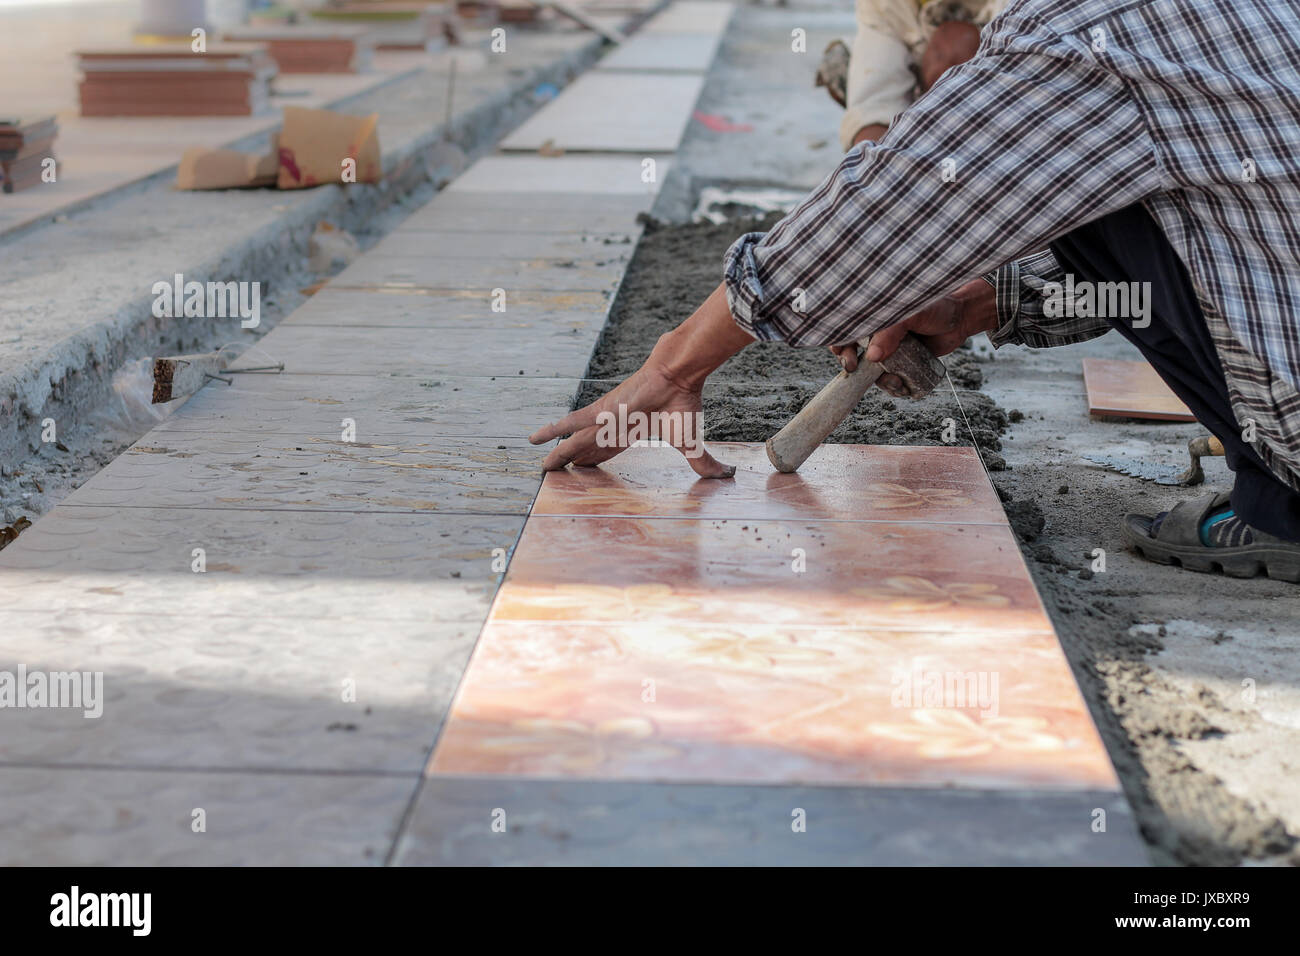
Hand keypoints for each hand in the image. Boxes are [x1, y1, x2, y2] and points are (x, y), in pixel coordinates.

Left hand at [529, 283, 752, 476]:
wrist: (678, 376)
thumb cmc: (683, 403)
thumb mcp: (690, 442)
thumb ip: (703, 462)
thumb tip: (727, 477)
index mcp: (630, 432)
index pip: (608, 451)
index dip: (596, 462)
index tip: (585, 471)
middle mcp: (611, 426)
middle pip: (587, 450)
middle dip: (573, 463)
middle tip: (558, 474)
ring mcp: (602, 419)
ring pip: (574, 443)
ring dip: (558, 456)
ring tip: (542, 468)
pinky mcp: (598, 412)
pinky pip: (569, 425)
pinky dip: (552, 432)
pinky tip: (532, 441)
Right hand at [828, 278, 996, 395]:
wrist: (961, 319)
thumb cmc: (936, 307)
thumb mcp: (911, 314)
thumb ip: (890, 332)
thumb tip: (871, 357)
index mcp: (874, 317)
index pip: (846, 329)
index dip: (839, 343)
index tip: (843, 354)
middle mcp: (877, 334)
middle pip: (852, 353)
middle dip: (851, 364)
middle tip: (854, 368)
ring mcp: (888, 350)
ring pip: (871, 372)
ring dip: (880, 381)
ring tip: (896, 381)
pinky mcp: (902, 364)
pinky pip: (889, 380)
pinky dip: (894, 388)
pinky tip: (904, 387)